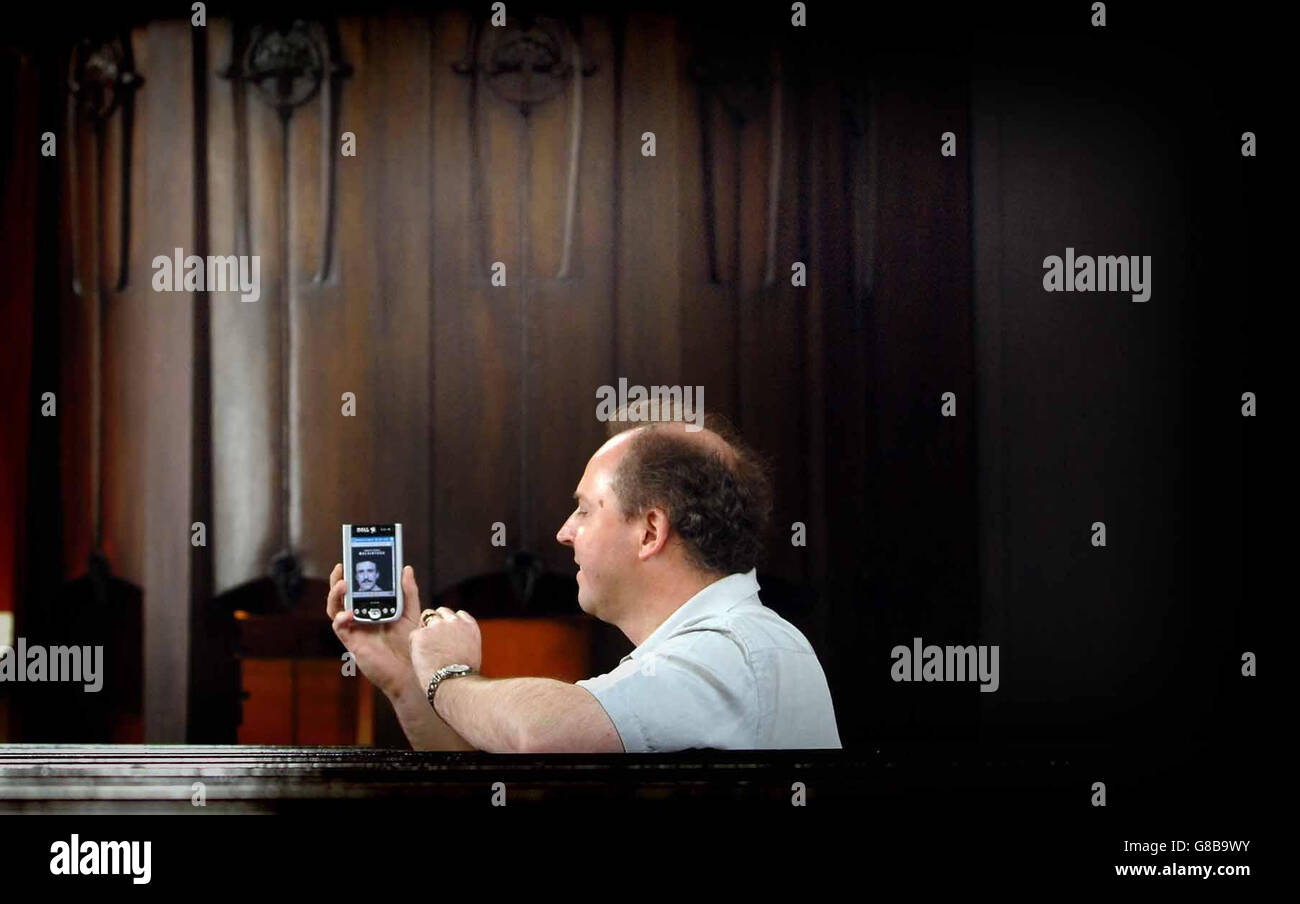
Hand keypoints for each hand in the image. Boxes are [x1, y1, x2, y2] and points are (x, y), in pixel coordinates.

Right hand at [327, 563, 424, 697]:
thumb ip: (408, 592)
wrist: (408, 670)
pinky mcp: (351, 641)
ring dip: (335, 594)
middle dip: (337, 579)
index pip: (358, 589)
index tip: (353, 557)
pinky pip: (339, 626)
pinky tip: (350, 612)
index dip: (353, 574)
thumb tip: (406, 568)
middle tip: (341, 565)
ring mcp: (354, 629)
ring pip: (335, 608)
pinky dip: (341, 617)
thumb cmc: (409, 644)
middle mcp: (360, 617)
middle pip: (342, 596)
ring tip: (343, 583)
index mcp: (372, 609)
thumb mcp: (411, 613)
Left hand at [409, 606, 481, 693]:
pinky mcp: (421, 634)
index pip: (457, 614)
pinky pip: (414, 635)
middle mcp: (454, 621)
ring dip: (426, 632)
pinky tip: (423, 658)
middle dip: (436, 623)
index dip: (450, 624)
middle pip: (440, 612)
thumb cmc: (462, 675)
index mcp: (469, 625)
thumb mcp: (471, 650)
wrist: (454, 684)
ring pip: (426, 619)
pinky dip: (416, 645)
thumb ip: (462, 638)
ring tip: (429, 652)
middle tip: (435, 643)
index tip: (448, 636)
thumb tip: (453, 638)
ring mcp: (437, 626)